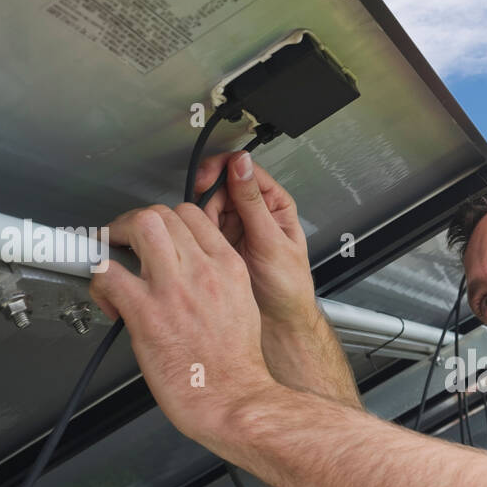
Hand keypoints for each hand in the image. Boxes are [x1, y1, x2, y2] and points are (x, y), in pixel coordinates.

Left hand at [89, 203, 277, 448]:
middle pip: (161, 214)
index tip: (154, 240)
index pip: (191, 216)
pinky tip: (109, 302)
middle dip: (135, 224)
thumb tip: (185, 275)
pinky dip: (100, 282)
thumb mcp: (242, 305)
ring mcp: (174, 288)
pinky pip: (108, 273)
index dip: (165, 222)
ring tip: (111, 260)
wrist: (234, 398)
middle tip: (125, 244)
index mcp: (228, 267)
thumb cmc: (237, 365)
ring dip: (116, 239)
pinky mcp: (147, 313)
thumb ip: (216, 281)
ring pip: (139, 227)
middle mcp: (203, 270)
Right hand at [194, 151, 317, 324]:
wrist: (279, 321)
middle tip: (203, 212)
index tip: (208, 180)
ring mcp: (237, 227)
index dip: (224, 170)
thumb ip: (254, 204)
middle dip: (209, 196)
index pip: (246, 170)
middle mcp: (255, 212)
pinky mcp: (222, 243)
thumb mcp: (271, 242)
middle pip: (222, 185)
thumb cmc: (288, 287)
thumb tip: (242, 165)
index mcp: (275, 205)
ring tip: (207, 235)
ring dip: (202, 216)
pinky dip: (197, 232)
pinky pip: (203, 228)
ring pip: (210, 206)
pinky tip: (201, 243)